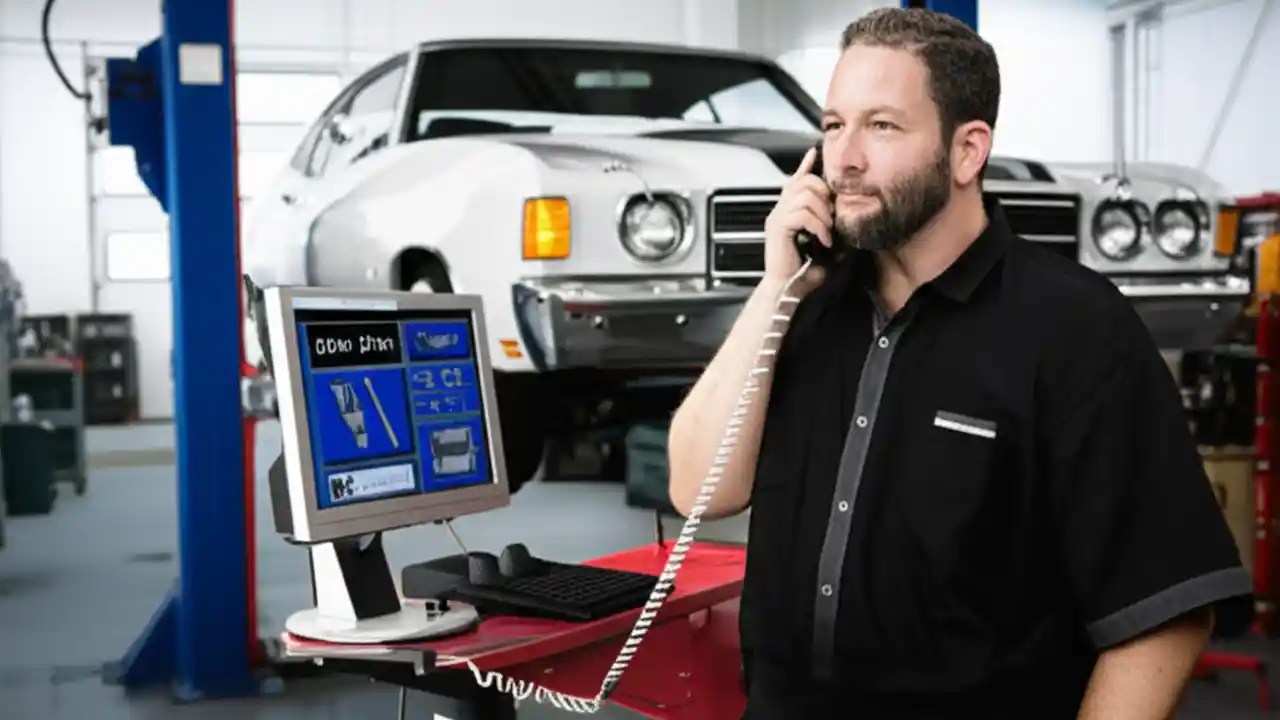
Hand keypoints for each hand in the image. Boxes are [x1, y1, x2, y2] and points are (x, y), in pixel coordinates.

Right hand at [762, 146, 832, 289]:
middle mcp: (779, 210)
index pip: (796, 179)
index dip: (805, 165)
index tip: (814, 151)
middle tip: (831, 218)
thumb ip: (828, 222)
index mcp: (788, 210)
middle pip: (805, 183)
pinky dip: (818, 226)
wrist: (789, 288)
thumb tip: (842, 209)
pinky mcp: (777, 228)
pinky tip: (822, 240)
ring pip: (805, 196)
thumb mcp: (822, 239)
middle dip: (824, 196)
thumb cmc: (804, 269)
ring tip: (827, 232)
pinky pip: (802, 213)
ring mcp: (776, 217)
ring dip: (823, 214)